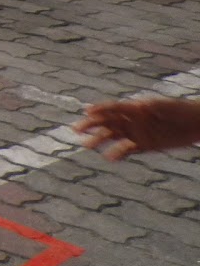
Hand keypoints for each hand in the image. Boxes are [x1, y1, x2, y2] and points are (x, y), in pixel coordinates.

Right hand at [74, 98, 199, 159]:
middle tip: (76, 130)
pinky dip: (117, 153)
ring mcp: (137, 133)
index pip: (113, 108)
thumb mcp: (164, 107)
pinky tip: (109, 158)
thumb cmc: (179, 110)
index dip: (99, 109)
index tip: (86, 112)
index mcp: (135, 108)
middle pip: (107, 122)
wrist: (195, 123)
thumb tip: (137, 107)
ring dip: (99, 140)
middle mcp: (132, 120)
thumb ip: (149, 108)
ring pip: (113, 136)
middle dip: (91, 125)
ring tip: (86, 145)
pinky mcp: (144, 145)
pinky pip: (127, 150)